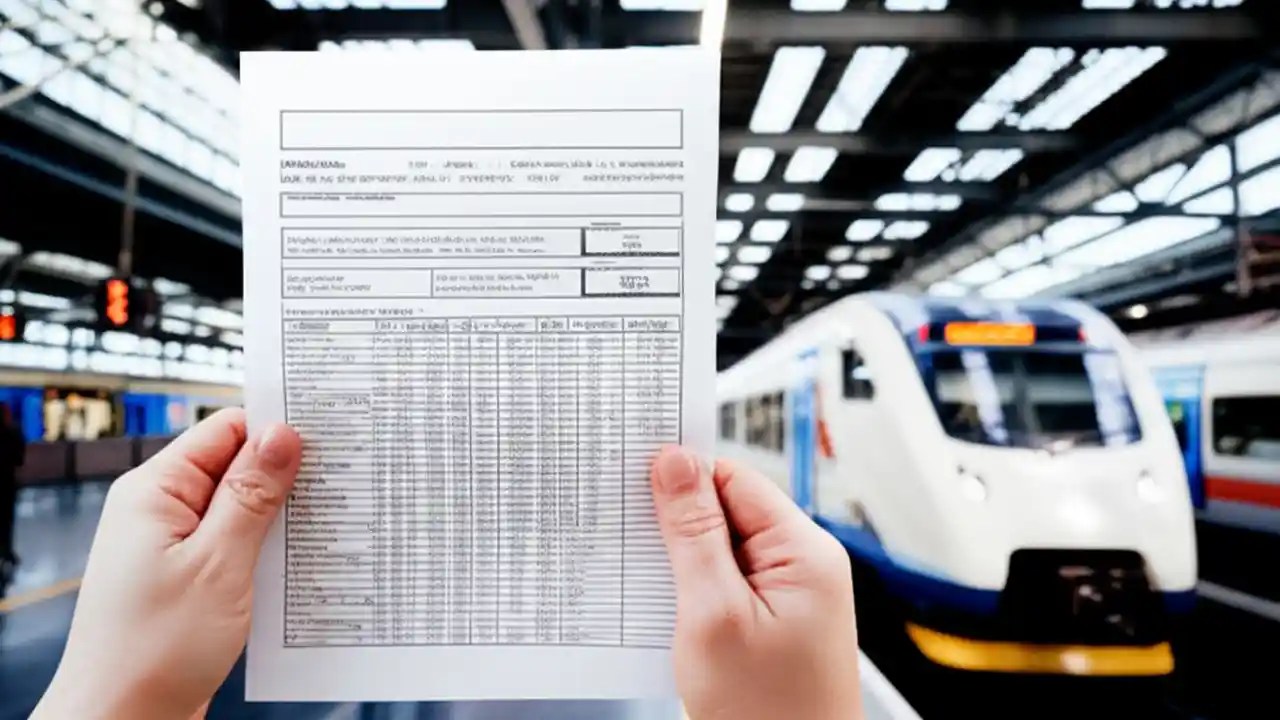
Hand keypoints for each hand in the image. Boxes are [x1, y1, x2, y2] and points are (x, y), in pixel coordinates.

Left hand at [33, 409, 300, 719]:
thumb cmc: (154, 648)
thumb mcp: (217, 563)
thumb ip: (251, 495)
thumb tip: (281, 435)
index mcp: (155, 492)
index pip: (225, 431)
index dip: (275, 429)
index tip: (329, 434)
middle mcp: (160, 512)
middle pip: (236, 469)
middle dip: (286, 476)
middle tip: (342, 481)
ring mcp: (174, 548)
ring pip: (242, 512)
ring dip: (282, 519)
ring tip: (331, 524)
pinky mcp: (189, 580)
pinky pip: (237, 548)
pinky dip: (269, 552)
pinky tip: (302, 564)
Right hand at [650, 447, 861, 719]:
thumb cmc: (766, 713)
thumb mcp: (714, 615)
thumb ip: (694, 534)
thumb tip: (675, 463)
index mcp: (804, 551)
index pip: (734, 478)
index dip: (682, 473)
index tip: (631, 473)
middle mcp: (804, 566)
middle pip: (728, 511)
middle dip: (675, 520)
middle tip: (623, 529)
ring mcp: (790, 597)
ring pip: (722, 550)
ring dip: (680, 559)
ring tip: (642, 579)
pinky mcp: (773, 623)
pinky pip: (726, 585)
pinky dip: (692, 590)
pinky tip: (664, 607)